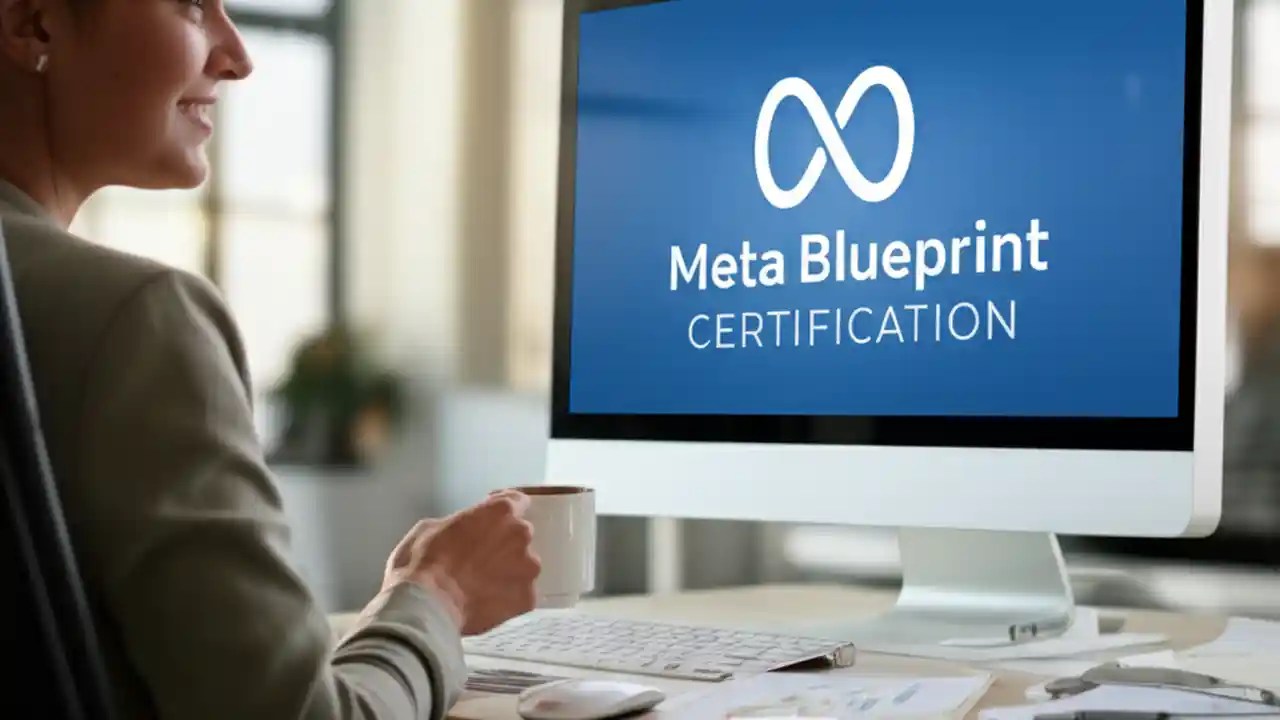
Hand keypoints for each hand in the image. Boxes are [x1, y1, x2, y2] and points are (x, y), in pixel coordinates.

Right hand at [383, 491, 541, 635]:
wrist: (427, 608)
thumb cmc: (424, 562)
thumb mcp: (430, 528)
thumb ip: (458, 522)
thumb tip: (461, 529)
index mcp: (500, 511)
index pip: (516, 501)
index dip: (502, 513)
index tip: (492, 522)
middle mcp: (521, 535)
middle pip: (519, 536)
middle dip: (503, 545)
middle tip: (479, 560)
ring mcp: (528, 568)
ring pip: (523, 567)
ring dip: (508, 573)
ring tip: (482, 587)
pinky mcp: (527, 598)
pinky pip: (519, 595)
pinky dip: (506, 599)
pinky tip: (485, 604)